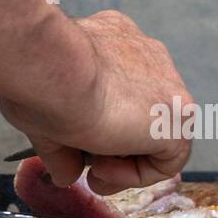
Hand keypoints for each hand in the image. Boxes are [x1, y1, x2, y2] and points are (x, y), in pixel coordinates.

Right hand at [0, 9, 193, 193]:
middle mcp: (145, 54)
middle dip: (117, 149)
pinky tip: (105, 170)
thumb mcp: (45, 115)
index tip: (79, 148)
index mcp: (115, 42)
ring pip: (159, 136)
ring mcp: (168, 81)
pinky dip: (138, 175)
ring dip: (127, 164)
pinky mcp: (180, 111)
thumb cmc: (37, 78)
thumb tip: (65, 175)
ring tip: (96, 172)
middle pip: (143, 114)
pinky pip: (169, 158)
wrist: (51, 68)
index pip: (122, 90)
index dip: (103, 128)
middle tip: (90, 166)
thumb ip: (63, 146)